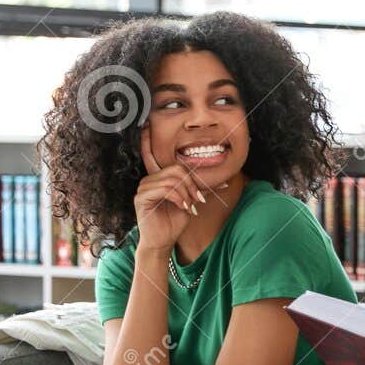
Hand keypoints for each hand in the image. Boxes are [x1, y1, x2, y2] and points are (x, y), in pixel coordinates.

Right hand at [133, 125, 205, 253]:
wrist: (163, 240)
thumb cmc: (174, 220)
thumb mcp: (191, 202)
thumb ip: (202, 189)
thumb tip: (223, 182)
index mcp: (159, 177)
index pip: (152, 154)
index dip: (146, 140)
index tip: (145, 124)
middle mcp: (149, 179)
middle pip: (176, 169)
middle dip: (192, 185)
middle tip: (198, 200)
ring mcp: (143, 188)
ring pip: (172, 180)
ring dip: (187, 194)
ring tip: (191, 207)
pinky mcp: (141, 198)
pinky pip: (165, 190)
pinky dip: (179, 198)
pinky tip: (183, 208)